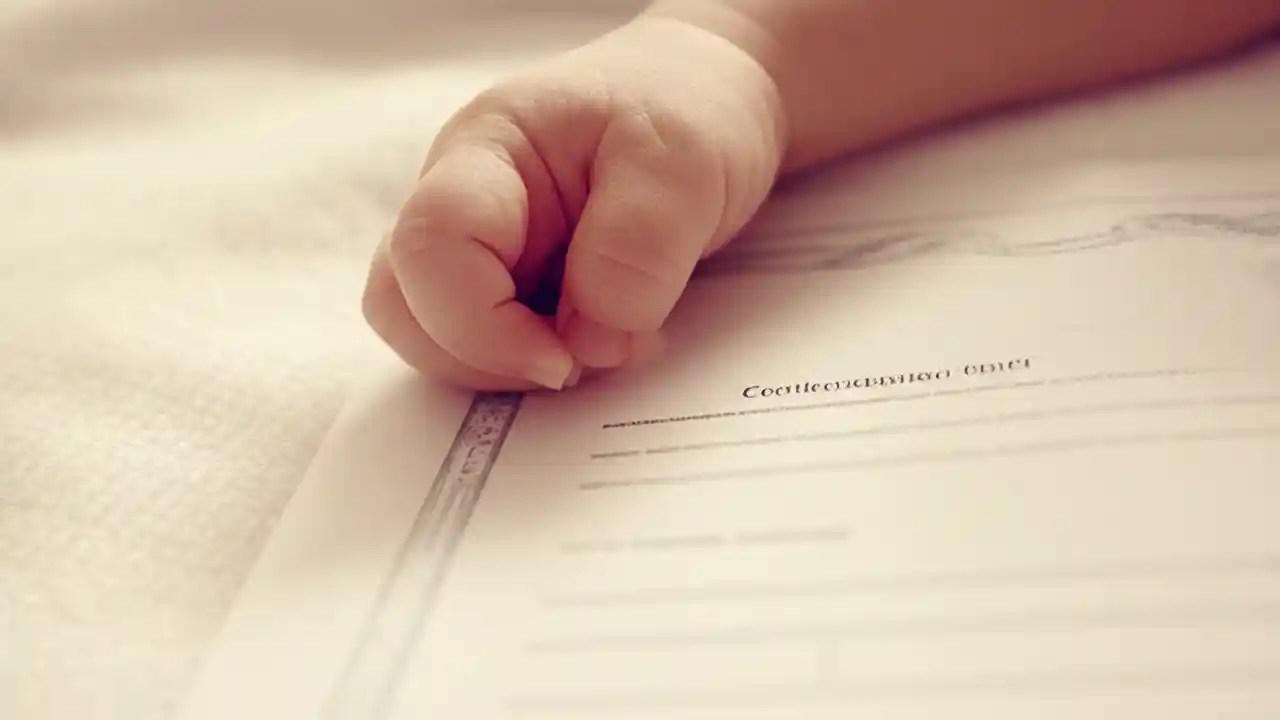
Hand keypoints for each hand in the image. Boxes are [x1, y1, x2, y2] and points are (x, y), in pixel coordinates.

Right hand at [362, 14, 784, 389]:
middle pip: (401, 304)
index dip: (480, 325)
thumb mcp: (683, 159)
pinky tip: (604, 341)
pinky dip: (538, 365)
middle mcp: (464, 202)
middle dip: (483, 359)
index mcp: (488, 150)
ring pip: (432, 337)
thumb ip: (635, 245)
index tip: (564, 361)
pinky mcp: (510, 287)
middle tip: (581, 360)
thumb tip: (587, 342)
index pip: (431, 245)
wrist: (712, 98)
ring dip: (509, 370)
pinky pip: (488, 348)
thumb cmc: (687, 107)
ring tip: (604, 346)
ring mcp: (480, 249)